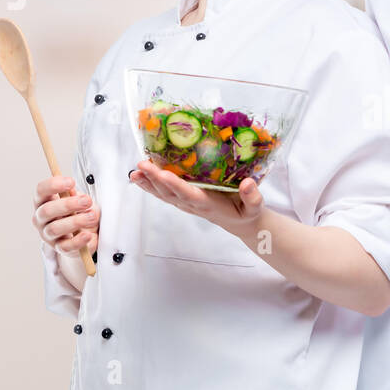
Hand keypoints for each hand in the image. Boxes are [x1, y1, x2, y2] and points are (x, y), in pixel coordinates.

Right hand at [33, 174, 99, 255]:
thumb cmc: (78, 211)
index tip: (71, 181)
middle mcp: (41, 219)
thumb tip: (75, 194)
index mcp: (43, 201)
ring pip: (55, 228)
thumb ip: (76, 196)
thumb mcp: (79, 200)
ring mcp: (48, 235)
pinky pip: (66, 246)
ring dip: (75, 221)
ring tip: (92, 217)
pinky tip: (88, 235)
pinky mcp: (59, 248)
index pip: (40, 190)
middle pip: (47, 210)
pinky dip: (78, 241)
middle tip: (87, 201)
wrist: (84, 233)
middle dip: (68, 204)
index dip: (53, 185)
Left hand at [128, 158, 265, 232]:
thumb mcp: (254, 207)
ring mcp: (186, 202)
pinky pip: (164, 193)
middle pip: (170, 192)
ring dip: (148, 183)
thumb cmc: (246, 213)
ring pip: (163, 193)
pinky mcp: (183, 199)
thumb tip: (248, 183)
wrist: (239, 223)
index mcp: (208, 204)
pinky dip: (150, 185)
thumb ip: (252, 197)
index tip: (164, 175)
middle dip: (155, 179)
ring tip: (135, 171)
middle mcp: (193, 204)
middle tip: (141, 166)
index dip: (176, 185)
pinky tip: (139, 176)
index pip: (189, 194)